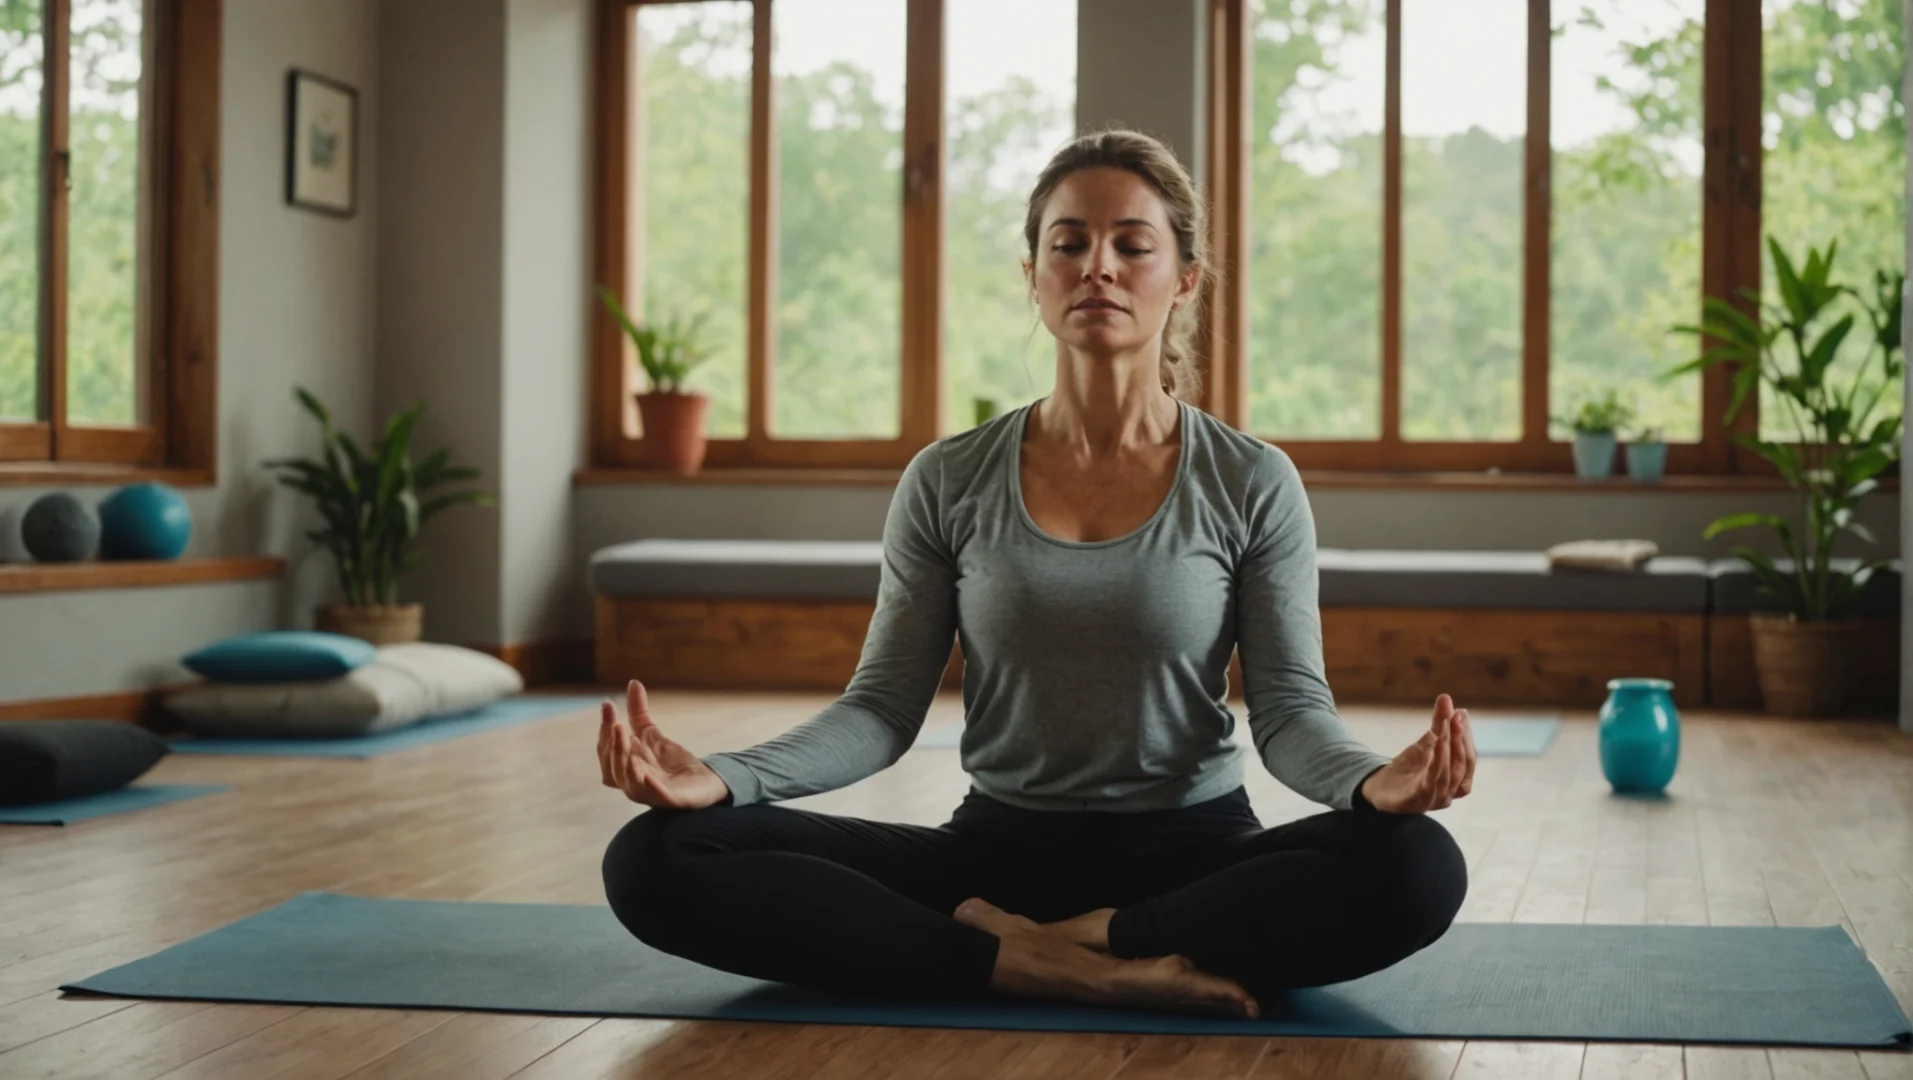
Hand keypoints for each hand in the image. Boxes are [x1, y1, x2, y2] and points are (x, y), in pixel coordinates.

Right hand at [597, 680, 730, 809]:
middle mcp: (632, 783)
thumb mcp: (651, 734)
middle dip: (612, 745)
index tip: (607, 705)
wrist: (703, 781)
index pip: (607, 751)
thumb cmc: (670, 763)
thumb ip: (638, 713)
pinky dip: (650, 787)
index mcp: (624, 768)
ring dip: (625, 762)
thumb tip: (633, 682)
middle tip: (616, 724)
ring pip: (629, 783)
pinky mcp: (671, 800)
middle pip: (613, 769)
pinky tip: (647, 774)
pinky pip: (657, 796)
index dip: (604, 730)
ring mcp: (650, 794)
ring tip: (627, 738)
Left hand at [1359, 694, 1475, 813]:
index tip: (1460, 714)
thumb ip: (1438, 724)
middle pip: (1458, 768)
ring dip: (1444, 751)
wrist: (1380, 788)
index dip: (1466, 737)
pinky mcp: (1409, 804)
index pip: (1469, 760)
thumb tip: (1446, 698)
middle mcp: (1447, 796)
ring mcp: (1429, 802)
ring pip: (1443, 776)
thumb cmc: (1410, 768)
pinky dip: (1428, 768)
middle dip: (1457, 741)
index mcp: (1456, 784)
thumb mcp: (1425, 743)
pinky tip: (1427, 748)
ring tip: (1441, 729)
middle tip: (1454, 717)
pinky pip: (1423, 788)